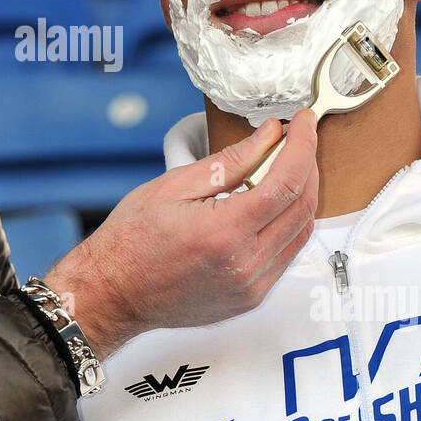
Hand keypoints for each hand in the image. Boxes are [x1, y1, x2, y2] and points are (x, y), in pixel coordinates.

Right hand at [45, 109, 318, 359]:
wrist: (113, 294)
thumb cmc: (131, 240)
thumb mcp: (174, 186)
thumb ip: (231, 161)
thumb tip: (270, 135)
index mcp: (225, 232)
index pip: (287, 182)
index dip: (304, 145)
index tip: (304, 121)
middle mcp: (245, 265)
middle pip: (303, 206)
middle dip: (308, 165)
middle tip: (297, 138)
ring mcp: (251, 287)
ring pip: (301, 232)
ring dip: (302, 194)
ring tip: (285, 167)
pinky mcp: (251, 299)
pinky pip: (286, 254)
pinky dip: (288, 223)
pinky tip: (271, 204)